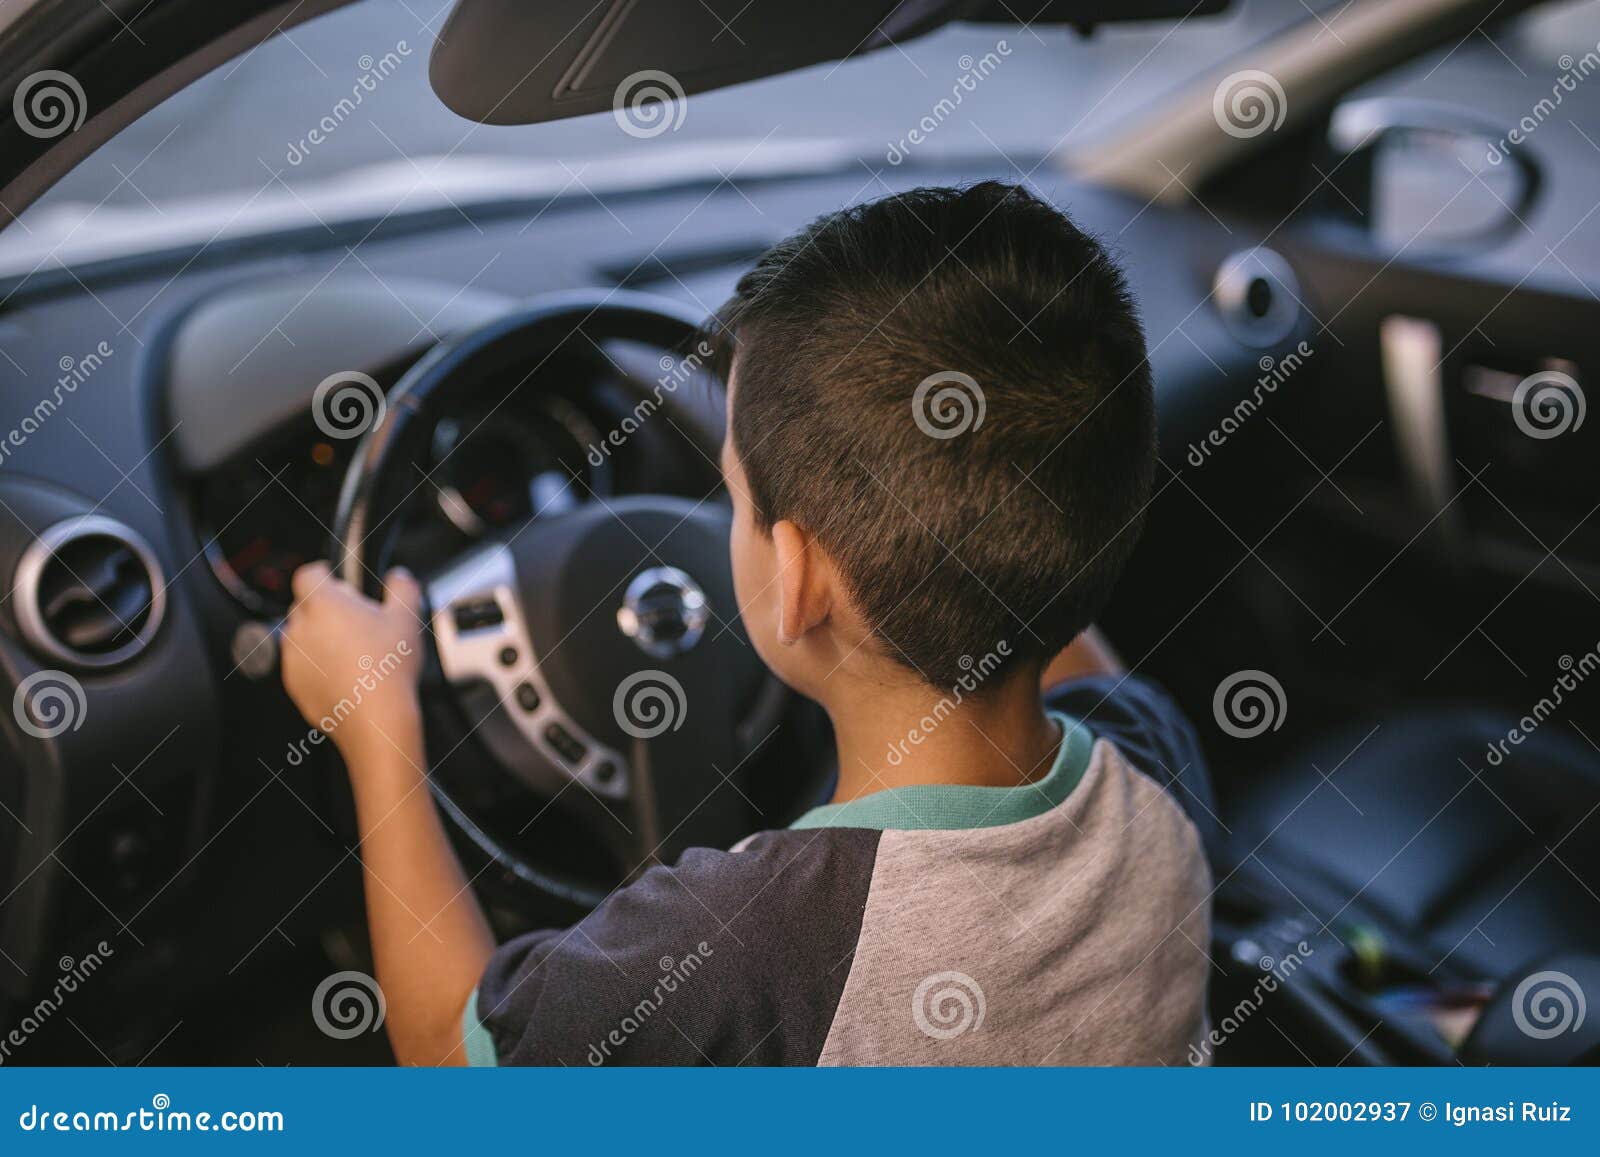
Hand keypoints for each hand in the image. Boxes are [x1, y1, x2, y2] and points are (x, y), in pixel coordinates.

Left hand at [281, 561, 424, 765]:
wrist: (375, 717)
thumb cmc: (389, 667)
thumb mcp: (408, 617)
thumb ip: (402, 587)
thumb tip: (398, 577)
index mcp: (323, 603)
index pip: (307, 574)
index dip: (323, 573)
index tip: (337, 580)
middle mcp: (300, 627)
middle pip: (303, 606)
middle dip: (324, 608)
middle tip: (355, 620)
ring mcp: (293, 658)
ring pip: (301, 638)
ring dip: (319, 638)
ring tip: (352, 652)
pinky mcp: (294, 686)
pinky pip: (302, 667)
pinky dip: (317, 667)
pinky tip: (346, 676)